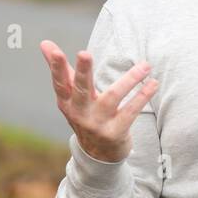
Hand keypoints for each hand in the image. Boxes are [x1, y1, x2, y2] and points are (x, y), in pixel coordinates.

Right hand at [40, 40, 157, 162]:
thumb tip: (44, 42)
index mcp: (67, 102)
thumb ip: (61, 70)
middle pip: (80, 89)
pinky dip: (142, 96)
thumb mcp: (70, 96)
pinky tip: (153, 83)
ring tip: (145, 65)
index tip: (54, 50)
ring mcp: (97, 124)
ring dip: (130, 80)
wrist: (97, 155)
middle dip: (82, 71)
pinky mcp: (115, 132)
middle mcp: (80, 112)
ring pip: (113, 97)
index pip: (60, 82)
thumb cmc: (84, 115)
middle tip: (84, 53)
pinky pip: (131, 111)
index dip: (56, 67)